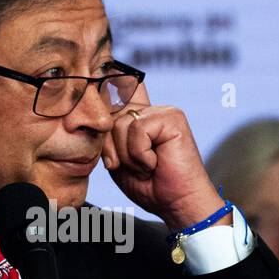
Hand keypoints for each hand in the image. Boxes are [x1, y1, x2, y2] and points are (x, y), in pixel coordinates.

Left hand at [100, 83, 227, 231]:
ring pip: (121, 124)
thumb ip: (109, 136)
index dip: (107, 84)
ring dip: (129, 156)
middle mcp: (152, 110)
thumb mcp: (119, 160)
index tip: (102, 74)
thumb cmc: (150, 186)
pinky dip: (141, 155)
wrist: (177, 204)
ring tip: (148, 167)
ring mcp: (163, 112)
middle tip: (137, 167)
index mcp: (139, 118)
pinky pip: (137, 130)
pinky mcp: (172, 118)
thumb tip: (100, 104)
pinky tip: (156, 163)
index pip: (117, 91)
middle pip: (110, 117)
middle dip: (113, 149)